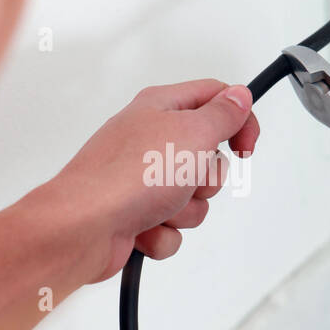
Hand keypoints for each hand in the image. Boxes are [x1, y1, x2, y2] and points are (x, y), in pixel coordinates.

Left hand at [51, 80, 258, 282]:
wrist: (83, 228)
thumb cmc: (128, 176)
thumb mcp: (192, 133)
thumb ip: (223, 114)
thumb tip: (239, 96)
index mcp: (160, 107)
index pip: (214, 98)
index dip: (238, 120)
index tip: (246, 146)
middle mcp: (149, 139)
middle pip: (208, 157)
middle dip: (206, 179)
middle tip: (186, 177)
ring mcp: (141, 179)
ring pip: (193, 198)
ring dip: (184, 211)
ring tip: (159, 207)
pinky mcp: (136, 214)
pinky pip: (172, 227)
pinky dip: (163, 233)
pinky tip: (143, 228)